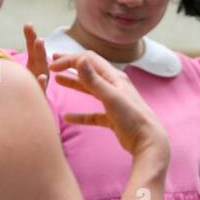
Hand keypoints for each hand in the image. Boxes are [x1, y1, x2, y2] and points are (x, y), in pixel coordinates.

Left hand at [0, 23, 50, 90]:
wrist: (25, 106)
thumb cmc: (20, 85)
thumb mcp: (12, 68)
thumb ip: (0, 55)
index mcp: (34, 62)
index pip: (32, 47)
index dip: (30, 36)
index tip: (28, 24)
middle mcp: (39, 69)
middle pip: (39, 54)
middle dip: (37, 42)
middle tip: (36, 31)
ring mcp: (40, 80)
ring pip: (42, 67)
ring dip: (41, 53)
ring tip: (40, 41)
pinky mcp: (39, 93)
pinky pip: (40, 88)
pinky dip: (41, 83)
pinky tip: (42, 78)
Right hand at [49, 51, 168, 159]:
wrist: (148, 141)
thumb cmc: (132, 118)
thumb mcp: (110, 97)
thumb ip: (94, 80)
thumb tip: (80, 59)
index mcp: (114, 77)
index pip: (89, 60)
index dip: (70, 59)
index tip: (52, 64)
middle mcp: (114, 86)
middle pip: (89, 72)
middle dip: (70, 66)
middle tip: (51, 64)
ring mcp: (113, 102)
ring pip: (90, 90)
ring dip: (73, 84)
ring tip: (56, 81)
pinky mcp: (112, 118)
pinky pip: (93, 114)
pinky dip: (80, 115)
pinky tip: (68, 117)